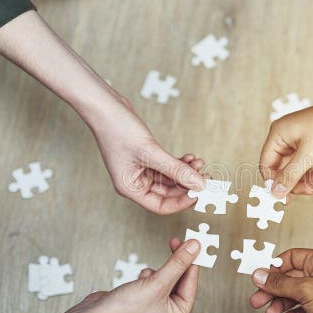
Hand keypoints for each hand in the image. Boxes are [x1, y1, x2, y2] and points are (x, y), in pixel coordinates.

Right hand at [39, 238, 200, 312]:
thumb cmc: (125, 310)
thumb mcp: (156, 283)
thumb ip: (178, 263)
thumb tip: (195, 247)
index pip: (192, 281)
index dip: (192, 259)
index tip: (194, 241)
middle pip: (181, 278)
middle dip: (175, 263)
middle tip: (176, 241)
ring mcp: (158, 306)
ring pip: (167, 277)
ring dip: (158, 271)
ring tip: (146, 277)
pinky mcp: (146, 299)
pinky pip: (155, 280)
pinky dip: (148, 276)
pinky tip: (138, 281)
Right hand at [88, 96, 205, 213]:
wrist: (106, 107)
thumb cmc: (118, 130)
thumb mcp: (150, 152)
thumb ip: (176, 169)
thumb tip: (199, 184)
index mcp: (130, 188)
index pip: (160, 206)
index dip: (182, 202)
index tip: (200, 193)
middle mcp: (135, 183)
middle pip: (168, 193)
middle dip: (187, 185)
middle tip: (206, 176)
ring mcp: (140, 170)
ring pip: (170, 179)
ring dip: (185, 172)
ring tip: (199, 162)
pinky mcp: (146, 158)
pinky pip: (167, 167)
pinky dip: (179, 163)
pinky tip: (190, 157)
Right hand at [249, 249, 312, 312]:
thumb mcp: (306, 290)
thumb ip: (280, 283)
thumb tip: (260, 275)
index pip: (290, 258)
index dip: (273, 268)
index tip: (260, 279)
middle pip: (289, 279)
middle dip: (273, 290)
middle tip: (257, 300)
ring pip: (294, 295)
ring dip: (281, 304)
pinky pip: (303, 309)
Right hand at [259, 100, 312, 197]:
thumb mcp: (309, 155)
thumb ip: (290, 175)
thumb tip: (275, 192)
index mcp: (278, 133)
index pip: (266, 163)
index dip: (273, 182)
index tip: (284, 197)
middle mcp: (283, 136)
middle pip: (278, 168)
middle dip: (291, 181)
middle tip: (306, 192)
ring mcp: (295, 140)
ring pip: (291, 168)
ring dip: (301, 179)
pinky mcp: (307, 143)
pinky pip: (301, 163)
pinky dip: (308, 172)